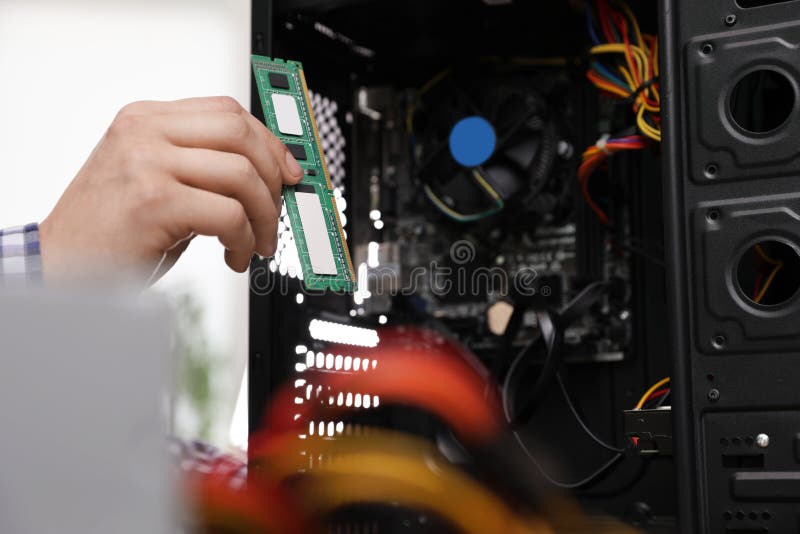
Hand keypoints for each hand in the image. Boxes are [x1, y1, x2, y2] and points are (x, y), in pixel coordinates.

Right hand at [39, 96, 302, 284]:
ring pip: (241, 174)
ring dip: (263, 215)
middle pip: (240, 132)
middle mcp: (144, 133)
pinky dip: (245, 239)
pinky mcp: (154, 201)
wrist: (60, 265)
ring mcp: (147, 163)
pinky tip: (235, 255)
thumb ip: (201, 168)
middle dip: (273, 175)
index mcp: (144, 120)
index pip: (226, 111)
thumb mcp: (155, 181)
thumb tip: (265, 177)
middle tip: (276, 211)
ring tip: (257, 243)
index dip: (268, 142)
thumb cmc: (109, 231)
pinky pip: (229, 214)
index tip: (288, 171)